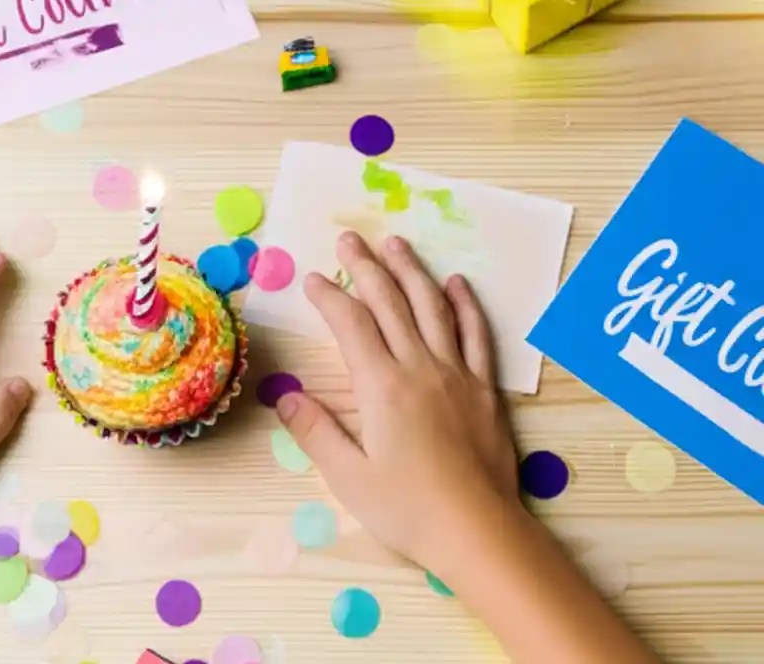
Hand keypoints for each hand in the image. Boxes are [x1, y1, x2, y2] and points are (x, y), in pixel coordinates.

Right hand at [275, 232, 517, 570]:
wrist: (478, 531)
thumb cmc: (407, 510)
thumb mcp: (348, 477)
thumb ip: (315, 431)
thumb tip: (286, 395)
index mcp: (381, 387)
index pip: (350, 325)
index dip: (329, 297)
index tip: (312, 278)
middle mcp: (420, 368)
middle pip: (390, 304)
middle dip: (366, 268)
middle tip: (349, 239)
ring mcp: (457, 375)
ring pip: (432, 308)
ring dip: (412, 272)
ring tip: (395, 245)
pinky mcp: (484, 390)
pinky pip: (476, 335)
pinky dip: (466, 305)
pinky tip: (456, 284)